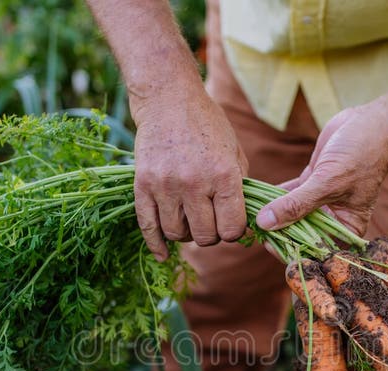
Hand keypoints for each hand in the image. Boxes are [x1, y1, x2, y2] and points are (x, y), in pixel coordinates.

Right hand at [132, 91, 248, 259]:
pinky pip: (148, 227)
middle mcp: (194, 183)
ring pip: (178, 234)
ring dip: (186, 234)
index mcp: (223, 175)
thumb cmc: (207, 124)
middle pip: (205, 237)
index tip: (231, 224)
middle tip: (211, 222)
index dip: (235, 232)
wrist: (168, 99)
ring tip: (190, 220)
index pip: (232, 228)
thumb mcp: (234, 152)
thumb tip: (245, 224)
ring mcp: (165, 185)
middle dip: (211, 235)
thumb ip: (240, 188)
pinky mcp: (143, 185)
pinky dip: (157, 245)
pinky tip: (163, 254)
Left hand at [255, 104, 387, 236]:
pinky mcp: (312, 183)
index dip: (291, 250)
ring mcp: (321, 201)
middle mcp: (334, 218)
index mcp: (346, 228)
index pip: (315, 249)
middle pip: (300, 234)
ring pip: (292, 214)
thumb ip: (296, 205)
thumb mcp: (328, 182)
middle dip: (277, 232)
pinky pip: (288, 195)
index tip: (267, 244)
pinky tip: (254, 196)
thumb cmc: (361, 154)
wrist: (373, 123)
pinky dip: (273, 196)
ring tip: (247, 213)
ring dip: (271, 213)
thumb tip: (265, 223)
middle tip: (251, 228)